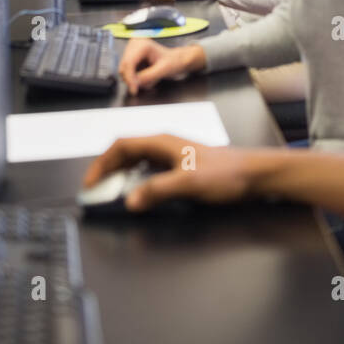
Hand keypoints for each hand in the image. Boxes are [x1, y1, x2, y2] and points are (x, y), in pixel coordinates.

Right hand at [81, 134, 257, 208]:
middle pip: (126, 151)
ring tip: (110, 190)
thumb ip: (157, 190)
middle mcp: (165, 144)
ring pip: (137, 159)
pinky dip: (135, 178)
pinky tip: (137, 191)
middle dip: (107, 167)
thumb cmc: (225, 174)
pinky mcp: (180, 165)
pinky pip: (149, 168)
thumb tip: (129, 201)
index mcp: (162, 142)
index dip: (101, 163)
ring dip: (120, 173)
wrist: (254, 174)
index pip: (121, 146)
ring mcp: (173, 154)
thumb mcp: (189, 183)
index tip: (90, 183)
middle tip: (95, 188)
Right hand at [119, 39, 204, 94]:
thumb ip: (148, 76)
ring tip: (149, 80)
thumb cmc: (173, 62)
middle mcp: (135, 44)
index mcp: (143, 44)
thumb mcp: (163, 70)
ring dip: (134, 79)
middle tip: (142, 88)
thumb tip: (134, 83)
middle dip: (132, 79)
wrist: (177, 59)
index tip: (134, 90)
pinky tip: (147, 76)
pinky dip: (135, 77)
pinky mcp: (131, 55)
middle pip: (124, 67)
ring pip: (124, 70)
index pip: (129, 63)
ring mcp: (132, 49)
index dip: (130, 78)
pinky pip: (127, 71)